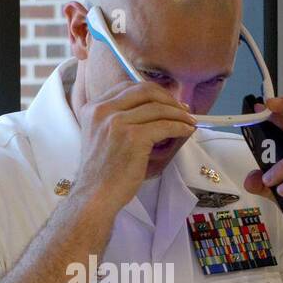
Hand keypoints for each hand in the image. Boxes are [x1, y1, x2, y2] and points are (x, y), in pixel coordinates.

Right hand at [73, 80, 196, 215]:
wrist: (95, 196)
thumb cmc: (102, 173)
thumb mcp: (102, 136)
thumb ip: (119, 119)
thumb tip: (156, 109)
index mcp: (94, 108)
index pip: (128, 86)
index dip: (153, 92)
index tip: (167, 101)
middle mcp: (103, 110)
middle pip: (145, 91)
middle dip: (168, 98)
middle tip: (182, 110)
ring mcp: (117, 122)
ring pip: (158, 108)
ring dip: (178, 114)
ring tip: (188, 122)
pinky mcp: (133, 137)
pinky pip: (164, 125)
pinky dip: (179, 127)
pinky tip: (186, 131)